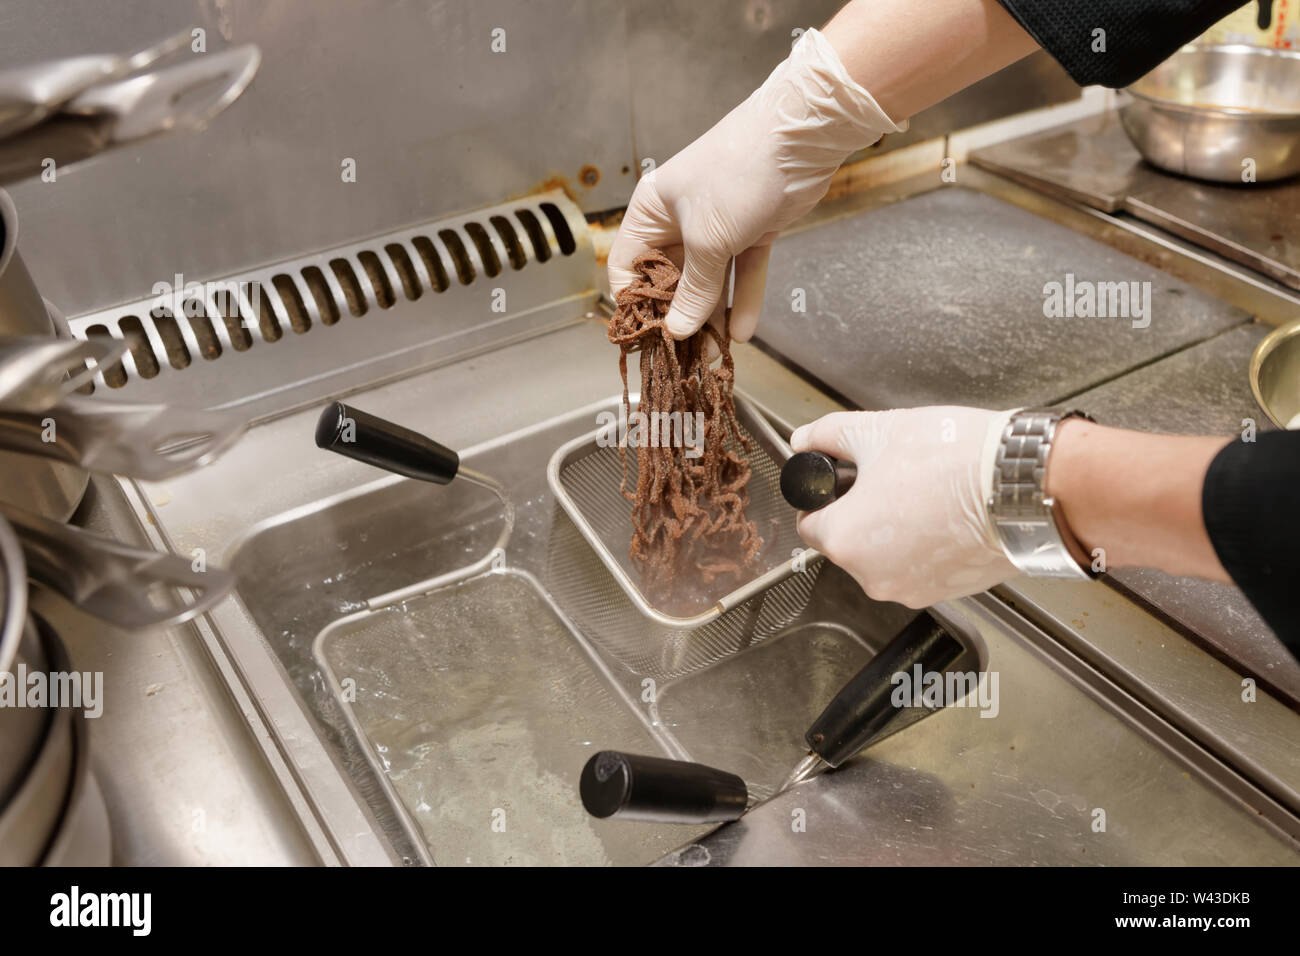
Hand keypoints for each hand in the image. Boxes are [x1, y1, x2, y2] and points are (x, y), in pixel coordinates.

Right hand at [607, 28, 902, 341]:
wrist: (799, 137)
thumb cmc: (738, 173)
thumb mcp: (708, 239)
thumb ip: (694, 290)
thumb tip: (677, 330)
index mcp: (652, 211)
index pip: (628, 265)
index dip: (635, 302)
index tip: (647, 335)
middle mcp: (679, 220)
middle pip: (671, 279)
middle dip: (680, 316)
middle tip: (686, 354)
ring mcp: (716, 226)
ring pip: (709, 281)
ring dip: (713, 316)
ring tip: (716, 354)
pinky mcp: (749, 231)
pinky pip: (740, 273)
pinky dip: (742, 299)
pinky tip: (743, 331)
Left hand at [790, 406, 1016, 607]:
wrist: (1023, 484)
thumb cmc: (954, 461)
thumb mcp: (878, 430)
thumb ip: (829, 435)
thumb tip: (806, 439)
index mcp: (845, 541)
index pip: (809, 525)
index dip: (825, 498)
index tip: (844, 483)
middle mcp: (873, 576)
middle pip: (848, 543)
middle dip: (862, 513)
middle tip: (892, 479)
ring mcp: (912, 589)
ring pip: (886, 557)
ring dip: (896, 530)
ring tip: (925, 494)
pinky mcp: (948, 592)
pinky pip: (922, 567)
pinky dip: (927, 545)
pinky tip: (946, 514)